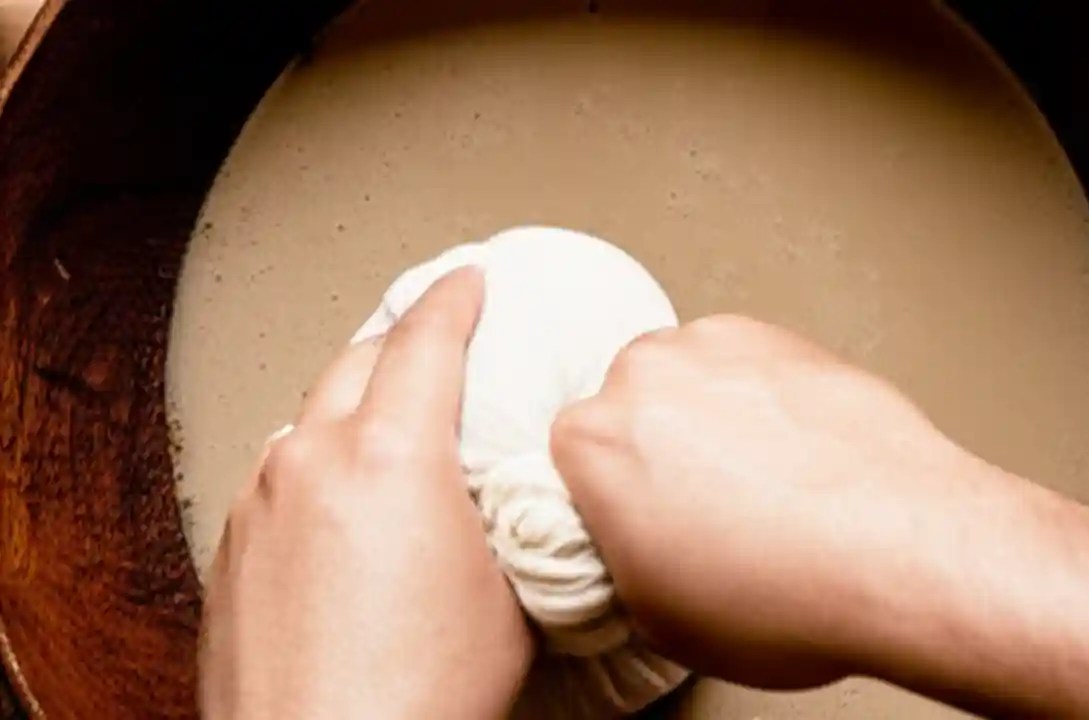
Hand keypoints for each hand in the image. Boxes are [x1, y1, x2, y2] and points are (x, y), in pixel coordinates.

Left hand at [200, 268, 531, 719]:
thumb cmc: (418, 695)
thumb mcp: (506, 595)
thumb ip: (500, 523)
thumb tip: (505, 505)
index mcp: (392, 456)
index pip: (426, 338)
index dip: (455, 297)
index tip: (468, 279)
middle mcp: (313, 461)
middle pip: (359, 360)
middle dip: (401, 341)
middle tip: (437, 340)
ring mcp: (260, 502)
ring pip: (311, 418)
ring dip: (353, 406)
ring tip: (389, 431)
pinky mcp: (230, 547)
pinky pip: (278, 474)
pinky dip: (315, 466)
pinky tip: (341, 506)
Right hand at [552, 315, 1088, 717]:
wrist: (904, 548)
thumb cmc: (792, 590)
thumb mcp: (658, 617)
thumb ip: (616, 560)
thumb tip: (629, 547)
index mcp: (595, 441)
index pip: (570, 456)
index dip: (608, 496)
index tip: (638, 519)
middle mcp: (648, 376)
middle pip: (629, 406)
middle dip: (658, 449)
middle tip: (703, 508)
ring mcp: (719, 347)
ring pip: (690, 379)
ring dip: (710, 417)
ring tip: (760, 484)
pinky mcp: (782, 336)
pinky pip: (749, 366)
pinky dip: (764, 399)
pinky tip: (795, 454)